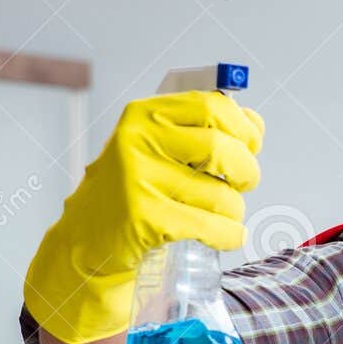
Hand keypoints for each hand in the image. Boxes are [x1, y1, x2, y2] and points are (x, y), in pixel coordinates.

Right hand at [23, 90, 264, 343]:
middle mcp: (138, 141)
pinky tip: (224, 236)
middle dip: (247, 172)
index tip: (251, 145)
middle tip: (244, 183)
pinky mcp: (146, 218)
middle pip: (223, 149)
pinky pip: (213, 227)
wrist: (88, 238)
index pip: (213, 105)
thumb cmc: (137, 188)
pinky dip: (229, 235)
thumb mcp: (158, 147)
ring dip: (234, 211)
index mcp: (144, 114)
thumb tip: (254, 122)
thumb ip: (201, 130)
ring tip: (221, 215)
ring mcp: (139, 180)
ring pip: (222, 195)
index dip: (244, 127)